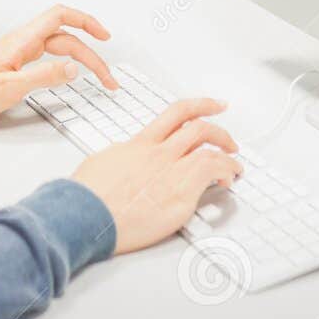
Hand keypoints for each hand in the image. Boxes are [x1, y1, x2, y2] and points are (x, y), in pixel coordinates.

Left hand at [0, 4, 116, 122]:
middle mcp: (22, 41)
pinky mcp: (16, 61)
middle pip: (66, 37)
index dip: (85, 21)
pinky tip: (71, 72)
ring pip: (58, 46)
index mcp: (22, 41)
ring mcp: (19, 50)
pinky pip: (47, 54)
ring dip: (81, 59)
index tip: (104, 36)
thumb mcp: (11, 87)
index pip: (60, 16)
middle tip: (108, 79)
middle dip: (91, 55)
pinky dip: (65, 61)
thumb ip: (44, 76)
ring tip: (98, 77)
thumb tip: (75, 68)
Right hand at [71, 98, 241, 253]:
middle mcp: (157, 152)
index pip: (174, 114)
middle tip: (229, 139)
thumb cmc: (85, 196)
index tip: (212, 104)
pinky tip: (228, 179)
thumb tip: (125, 159)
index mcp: (138, 144)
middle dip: (219, 130)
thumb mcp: (102, 163)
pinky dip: (226, 170)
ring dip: (228, 153)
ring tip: (235, 164)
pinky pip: (212, 170)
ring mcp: (169, 169)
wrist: (84, 214)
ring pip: (209, 146)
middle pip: (198, 127)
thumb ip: (122, 158)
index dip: (199, 105)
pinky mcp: (179, 191)